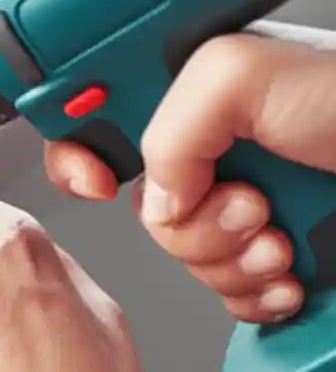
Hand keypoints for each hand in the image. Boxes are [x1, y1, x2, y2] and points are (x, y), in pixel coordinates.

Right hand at [45, 34, 335, 322]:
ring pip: (182, 263)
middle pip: (140, 215)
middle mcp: (206, 157)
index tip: (102, 182)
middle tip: (248, 203)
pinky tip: (291, 274)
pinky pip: (226, 298)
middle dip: (191, 226)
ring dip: (232, 263)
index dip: (79, 162)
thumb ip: (164, 127)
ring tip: (280, 238)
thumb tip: (152, 196)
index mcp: (182, 102)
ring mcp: (236, 210)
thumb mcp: (236, 74)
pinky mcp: (267, 256)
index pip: (90, 132)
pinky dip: (257, 295)